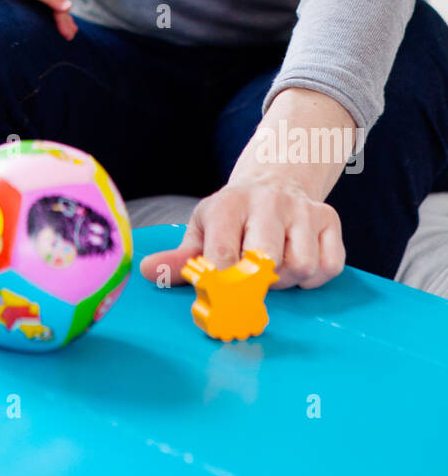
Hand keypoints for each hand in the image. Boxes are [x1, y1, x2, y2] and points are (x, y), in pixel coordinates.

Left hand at [6, 0, 77, 39]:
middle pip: (59, 5)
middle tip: (70, 36)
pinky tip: (53, 21)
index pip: (60, 4)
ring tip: (68, 31)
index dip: (64, 20)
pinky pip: (44, 6)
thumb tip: (69, 7)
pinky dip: (51, 15)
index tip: (67, 34)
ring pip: (53, 6)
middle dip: (66, 21)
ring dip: (61, 19)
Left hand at [138, 170, 344, 291]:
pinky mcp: (329, 218)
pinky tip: (296, 268)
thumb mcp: (202, 229)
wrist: (274, 181)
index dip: (221, 283)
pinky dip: (314, 278)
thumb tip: (146, 271)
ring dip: (287, 280)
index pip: (223, 253)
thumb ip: (180, 258)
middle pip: (266, 260)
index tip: (219, 294)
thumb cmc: (232, 217)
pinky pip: (329, 265)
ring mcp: (302, 209)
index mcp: (229, 203)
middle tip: (249, 281)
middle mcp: (268, 201)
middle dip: (256, 283)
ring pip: (301, 265)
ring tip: (272, 270)